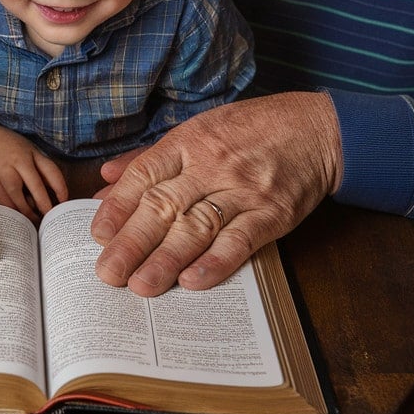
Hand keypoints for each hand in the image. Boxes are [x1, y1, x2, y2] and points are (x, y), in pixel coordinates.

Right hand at [0, 127, 68, 221]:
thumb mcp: (29, 148)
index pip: (51, 171)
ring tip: (34, 219)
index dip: (60, 188)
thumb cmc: (7, 143)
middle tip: (50, 217)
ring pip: (18, 199)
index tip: (63, 201)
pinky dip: (12, 210)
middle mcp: (17, 163)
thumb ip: (40, 166)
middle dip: (45, 205)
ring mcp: (2, 174)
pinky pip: (4, 202)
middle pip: (36, 188)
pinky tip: (18, 214)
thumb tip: (53, 190)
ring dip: (28, 212)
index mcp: (30, 153)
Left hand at [90, 93, 341, 295]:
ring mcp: (243, 190)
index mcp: (190, 141)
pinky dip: (217, 262)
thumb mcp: (199, 128)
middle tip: (108, 273)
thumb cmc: (251, 128)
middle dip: (132, 242)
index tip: (97, 234)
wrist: (316, 129)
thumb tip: (106, 180)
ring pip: (197, 227)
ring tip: (141, 286)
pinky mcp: (273, 212)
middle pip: (165, 206)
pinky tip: (193, 281)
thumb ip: (152, 157)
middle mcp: (212, 164)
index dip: (118, 205)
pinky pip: (241, 239)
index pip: (145, 174)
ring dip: (166, 259)